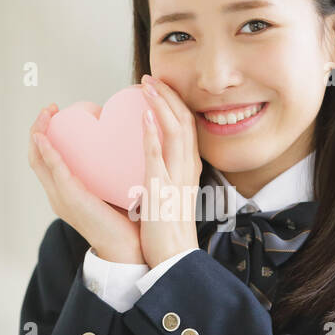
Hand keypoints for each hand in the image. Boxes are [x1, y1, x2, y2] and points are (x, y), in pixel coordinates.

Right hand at [29, 103, 144, 263]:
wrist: (130, 248)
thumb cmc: (127, 222)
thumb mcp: (113, 190)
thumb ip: (110, 172)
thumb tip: (122, 146)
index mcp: (67, 193)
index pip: (47, 160)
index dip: (47, 135)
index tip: (57, 113)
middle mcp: (58, 195)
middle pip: (36, 158)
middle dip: (37, 129)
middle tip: (50, 109)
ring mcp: (62, 198)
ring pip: (38, 162)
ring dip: (38, 134)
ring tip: (46, 114)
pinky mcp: (71, 200)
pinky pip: (54, 171)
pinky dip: (47, 152)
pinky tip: (44, 136)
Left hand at [137, 75, 201, 268]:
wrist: (174, 257)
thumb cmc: (169, 231)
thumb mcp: (171, 194)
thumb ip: (165, 174)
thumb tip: (153, 159)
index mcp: (188, 169)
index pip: (187, 127)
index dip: (174, 103)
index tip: (159, 87)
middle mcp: (187, 169)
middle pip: (185, 122)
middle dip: (168, 95)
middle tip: (150, 77)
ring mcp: (176, 179)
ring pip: (176, 132)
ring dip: (161, 105)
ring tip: (146, 86)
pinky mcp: (163, 191)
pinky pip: (158, 158)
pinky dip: (153, 136)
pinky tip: (145, 117)